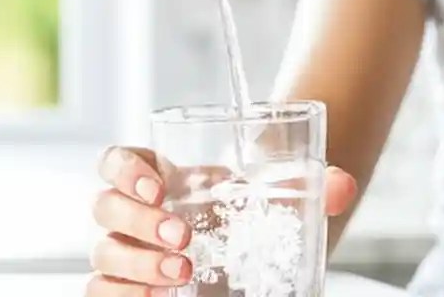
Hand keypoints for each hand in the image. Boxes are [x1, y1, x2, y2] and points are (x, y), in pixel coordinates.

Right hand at [86, 145, 357, 295]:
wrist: (255, 249)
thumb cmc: (251, 211)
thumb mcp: (279, 193)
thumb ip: (312, 183)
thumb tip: (340, 186)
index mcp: (157, 175)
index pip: (116, 161)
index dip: (125, 170)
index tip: (159, 186)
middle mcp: (134, 211)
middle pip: (105, 207)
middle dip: (140, 221)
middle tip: (184, 237)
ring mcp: (128, 252)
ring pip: (104, 254)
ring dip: (138, 264)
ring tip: (184, 272)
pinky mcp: (129, 287)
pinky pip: (103, 291)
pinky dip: (121, 295)